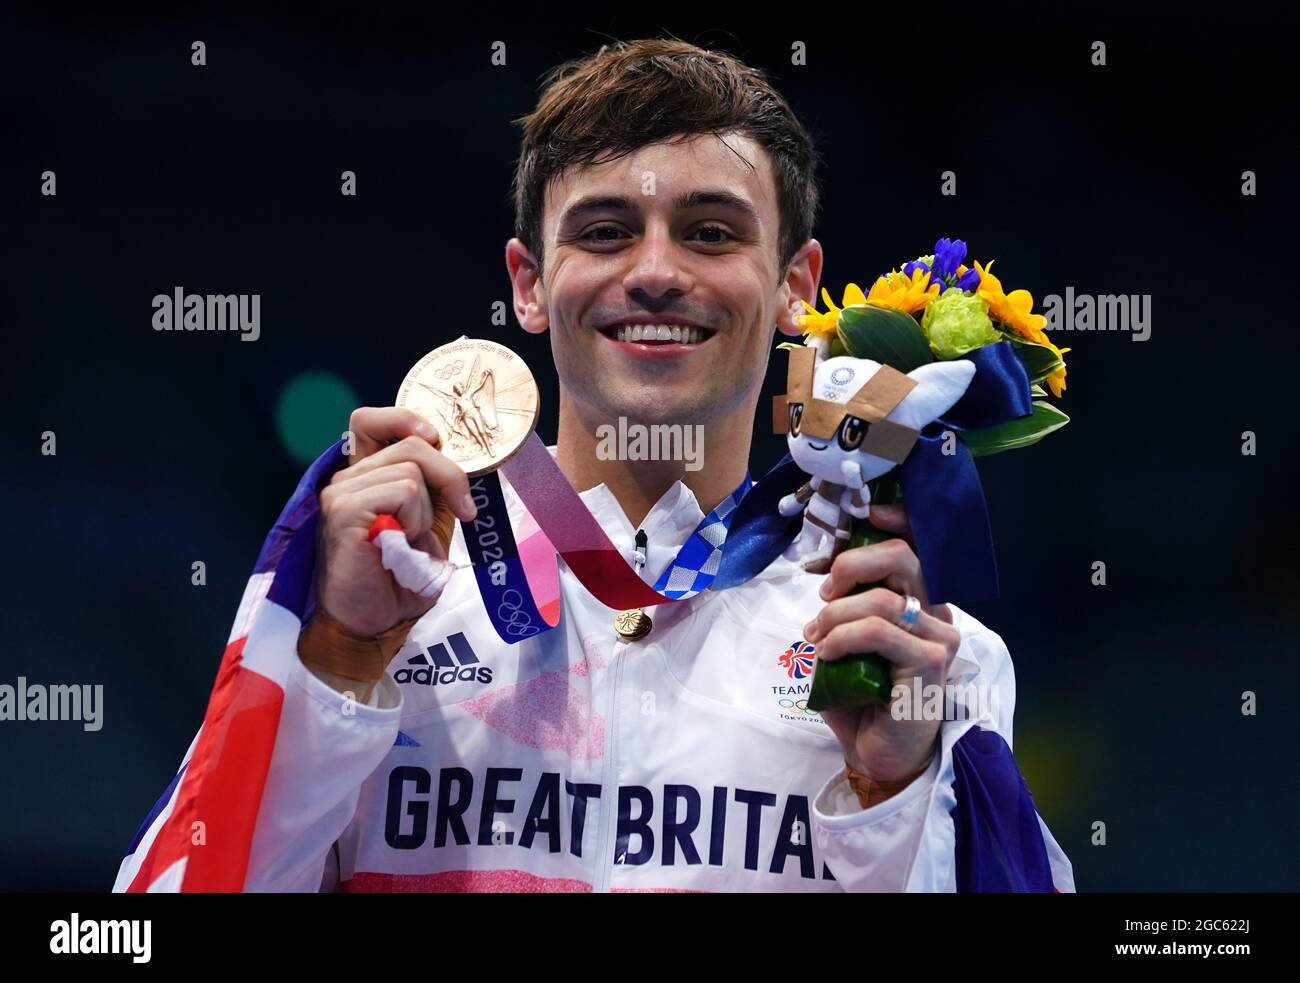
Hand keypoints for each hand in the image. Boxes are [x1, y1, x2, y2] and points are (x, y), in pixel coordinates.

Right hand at [313, 407, 476, 639]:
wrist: (373, 623)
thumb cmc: (398, 578)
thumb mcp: (428, 525)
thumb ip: (435, 490)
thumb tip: (458, 461)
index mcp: (364, 478)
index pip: (370, 421)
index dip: (405, 419)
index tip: (437, 440)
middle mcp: (347, 480)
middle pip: (410, 443)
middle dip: (450, 475)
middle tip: (465, 509)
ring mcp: (341, 494)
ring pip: (411, 470)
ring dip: (425, 512)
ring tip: (408, 543)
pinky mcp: (344, 512)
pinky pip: (403, 491)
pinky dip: (414, 520)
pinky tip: (398, 545)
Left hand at [802, 503, 960, 782]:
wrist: (878, 755)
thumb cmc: (863, 699)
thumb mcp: (847, 643)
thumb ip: (846, 609)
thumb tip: (826, 582)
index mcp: (920, 602)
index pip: (917, 546)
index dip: (894, 520)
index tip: (864, 514)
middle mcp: (937, 614)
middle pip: (906, 556)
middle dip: (853, 563)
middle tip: (824, 592)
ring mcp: (940, 638)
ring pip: (885, 599)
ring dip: (837, 614)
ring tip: (816, 636)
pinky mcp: (931, 663)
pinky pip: (880, 631)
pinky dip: (843, 636)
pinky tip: (827, 652)